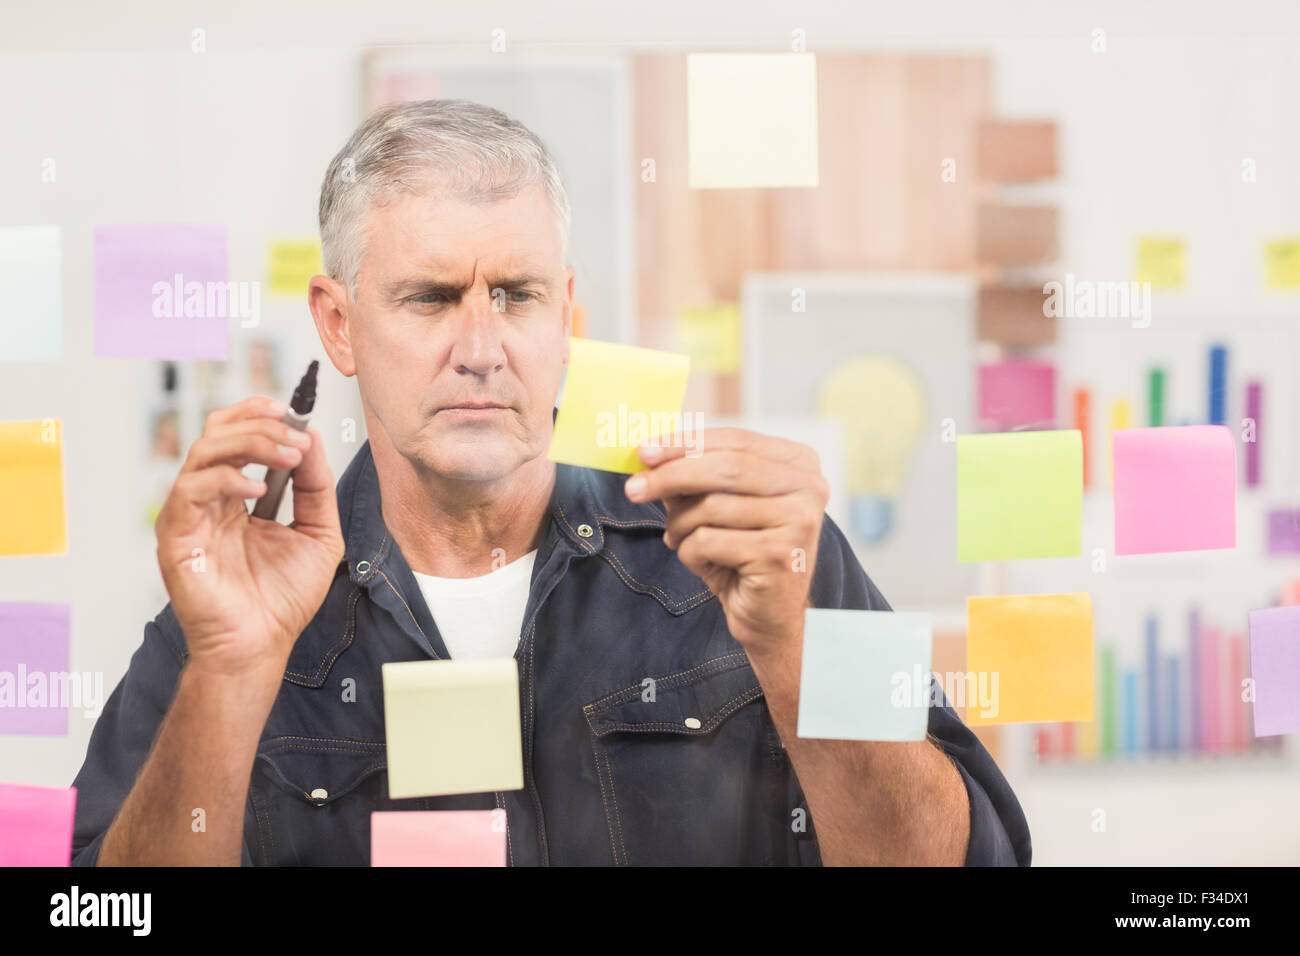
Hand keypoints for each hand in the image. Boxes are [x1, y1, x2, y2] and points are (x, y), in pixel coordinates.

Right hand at [155, 397, 344, 678]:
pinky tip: (260, 490)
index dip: (259, 415)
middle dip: (261, 425)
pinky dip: (226, 480)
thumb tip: (313, 438)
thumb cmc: (284, 598)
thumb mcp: (319, 533)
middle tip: (297, 436)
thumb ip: (317, 487)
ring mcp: (189, 516)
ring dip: (251, 444)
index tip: (293, 409)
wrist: (263, 645)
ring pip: (203, 452)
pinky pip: (190, 490)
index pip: (234, 436)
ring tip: (289, 455)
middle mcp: (208, 500)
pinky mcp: (176, 537)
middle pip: (217, 434)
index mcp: (235, 496)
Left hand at [624, 428, 829, 655]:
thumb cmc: (741, 554)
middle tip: (633, 489)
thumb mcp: (717, 506)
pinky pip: (710, 541)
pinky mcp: (780, 554)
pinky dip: (691, 554)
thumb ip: (693, 475)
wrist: (768, 616)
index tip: (643, 450)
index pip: (735, 439)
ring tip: (679, 540)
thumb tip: (650, 453)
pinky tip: (704, 565)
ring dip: (680, 526)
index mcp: (799, 462)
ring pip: (712, 506)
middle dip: (670, 476)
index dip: (686, 442)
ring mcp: (800, 520)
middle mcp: (809, 486)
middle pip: (725, 467)